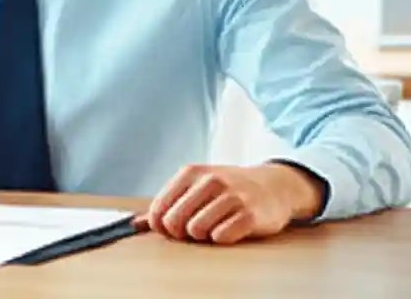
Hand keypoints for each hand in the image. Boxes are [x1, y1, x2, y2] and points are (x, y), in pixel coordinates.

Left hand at [141, 163, 323, 244]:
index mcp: (191, 172)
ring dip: (202, 236)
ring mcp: (231, 196)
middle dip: (181, 232)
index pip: (159, 208)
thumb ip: (167, 203)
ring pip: (196, 230)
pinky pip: (221, 237)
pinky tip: (229, 228)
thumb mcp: (195, 186)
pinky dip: (221, 238)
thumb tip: (137, 223)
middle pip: (174, 221)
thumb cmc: (228, 188)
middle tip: (194, 228)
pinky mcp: (249, 214)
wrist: (273, 186)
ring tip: (213, 227)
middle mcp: (210, 181)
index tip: (170, 227)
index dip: (160, 225)